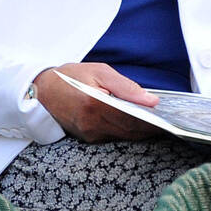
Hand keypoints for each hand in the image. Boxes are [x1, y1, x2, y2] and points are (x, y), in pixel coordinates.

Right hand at [33, 63, 162, 142]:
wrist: (41, 91)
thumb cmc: (71, 77)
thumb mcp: (100, 72)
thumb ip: (127, 87)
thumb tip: (152, 101)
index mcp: (95, 105)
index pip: (132, 119)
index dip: (152, 122)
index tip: (169, 120)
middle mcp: (92, 124)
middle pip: (130, 131)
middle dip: (150, 128)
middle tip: (168, 122)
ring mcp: (89, 134)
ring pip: (123, 136)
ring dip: (140, 130)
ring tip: (157, 121)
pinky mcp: (87, 138)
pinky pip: (113, 136)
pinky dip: (127, 131)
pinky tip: (137, 123)